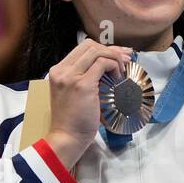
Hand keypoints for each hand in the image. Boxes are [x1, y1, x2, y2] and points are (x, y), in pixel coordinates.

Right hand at [44, 38, 131, 167]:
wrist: (67, 137)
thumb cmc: (73, 121)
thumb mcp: (74, 94)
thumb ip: (84, 79)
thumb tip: (107, 67)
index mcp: (58, 71)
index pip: (82, 49)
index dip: (102, 49)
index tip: (118, 56)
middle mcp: (62, 70)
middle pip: (89, 45)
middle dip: (110, 50)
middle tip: (125, 60)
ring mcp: (70, 76)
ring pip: (96, 51)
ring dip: (114, 58)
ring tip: (122, 71)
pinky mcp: (82, 84)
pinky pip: (102, 63)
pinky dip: (114, 66)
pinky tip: (118, 78)